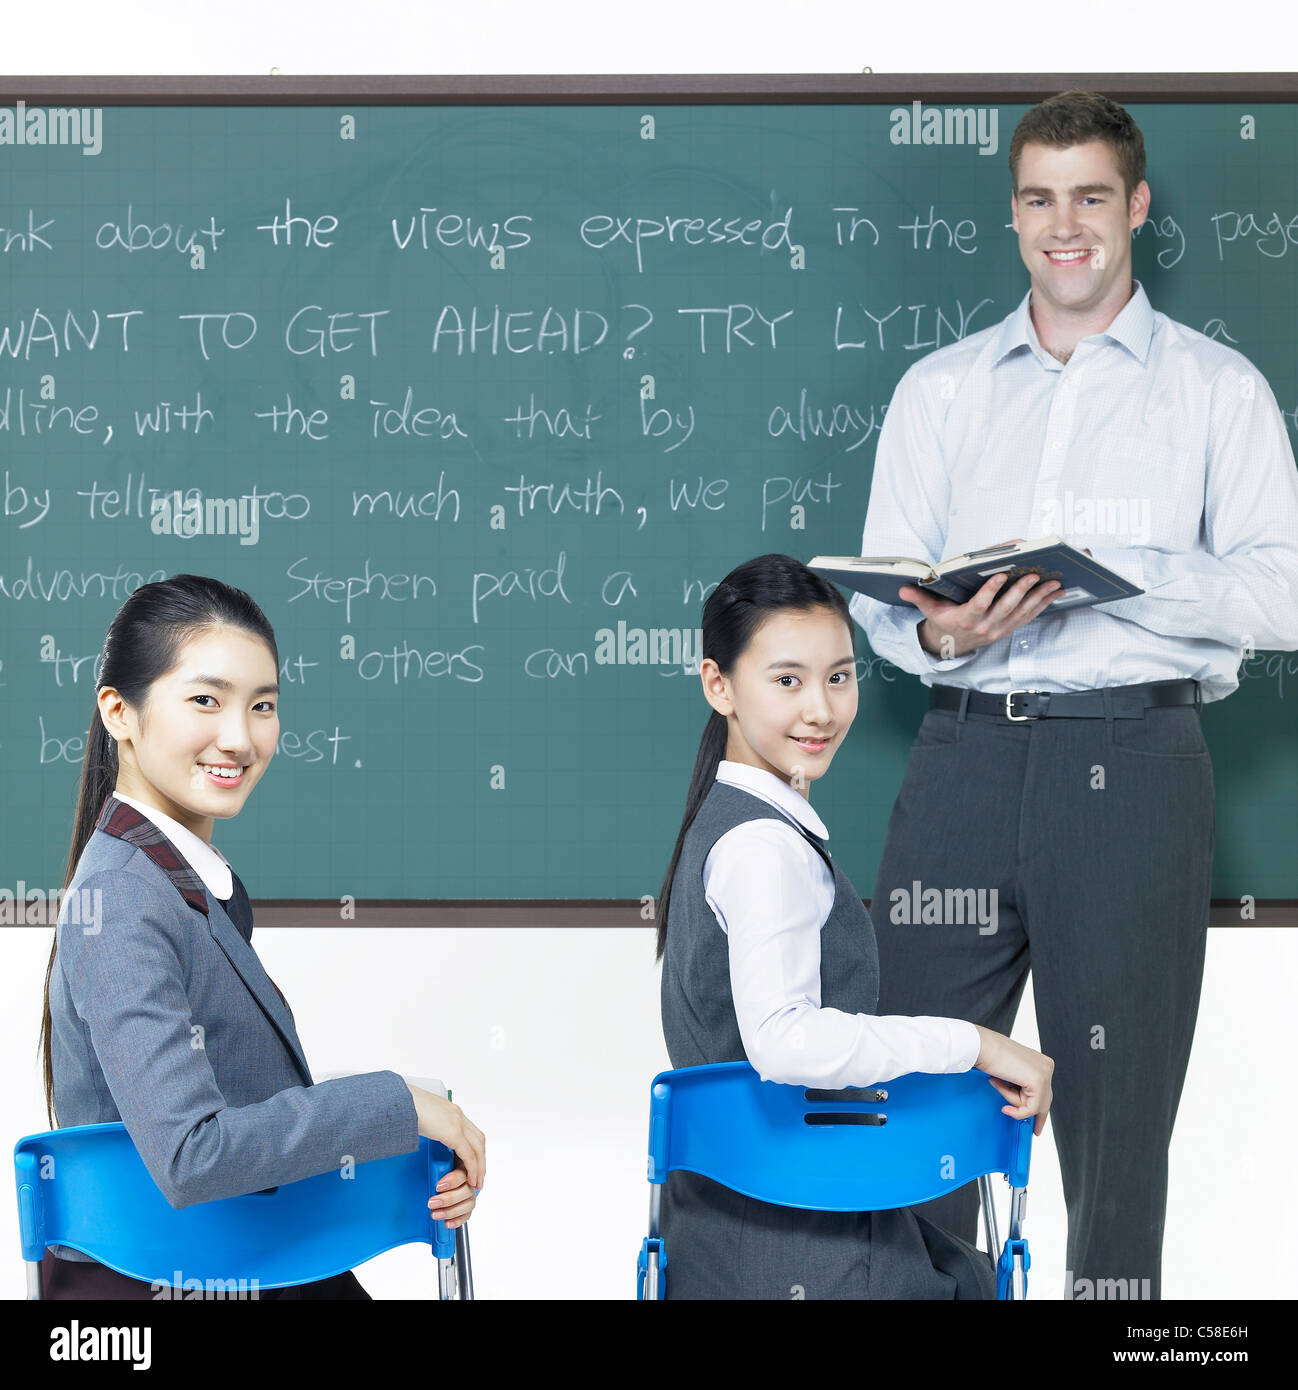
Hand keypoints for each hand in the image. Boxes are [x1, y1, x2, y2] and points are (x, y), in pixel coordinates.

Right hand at [406, 1083, 485, 1193]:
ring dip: (479, 1166)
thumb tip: (422, 1134)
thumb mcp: (421, 1117)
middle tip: (479, 1175)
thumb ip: (428, 1126)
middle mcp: (458, 1115)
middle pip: (478, 1140)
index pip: (470, 1131)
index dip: (474, 1148)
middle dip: (481, 1159)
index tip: (473, 1162)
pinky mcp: (454, 1133)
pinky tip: (471, 1178)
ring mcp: (458, 1122)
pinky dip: (472, 1167)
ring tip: (476, 1181)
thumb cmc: (404, 1107)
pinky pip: (469, 1155)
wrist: (401, 1100)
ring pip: (478, 1148)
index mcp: (451, 1111)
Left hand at [427, 1157, 476, 1228]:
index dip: (453, 1180)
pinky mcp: (466, 1205)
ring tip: (435, 1214)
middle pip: (467, 1189)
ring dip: (451, 1211)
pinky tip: (447, 1223)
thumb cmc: (430, 1169)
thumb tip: (419, 1155)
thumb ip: (432, 1163)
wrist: (427, 1178)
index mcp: (461, 1162)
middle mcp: (468, 1178)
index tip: (438, 1186)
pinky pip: (468, 1214)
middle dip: (449, 1198)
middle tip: (432, 1202)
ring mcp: (469, 1192)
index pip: (464, 1170)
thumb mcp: (430, 1161)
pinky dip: (457, 1220)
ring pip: (469, 1203)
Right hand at [903, 539, 1063, 658]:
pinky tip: (1055, 592)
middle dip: (1022, 590)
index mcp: (966, 619)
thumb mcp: (929, 610)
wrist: (953, 645)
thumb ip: (918, 598)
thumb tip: (903, 588)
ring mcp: (1000, 629)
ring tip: (1053, 582)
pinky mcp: (1010, 628)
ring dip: (1039, 597)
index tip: (1001, 575)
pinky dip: (1044, 604)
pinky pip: (1030, 616)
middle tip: (1034, 574)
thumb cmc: (944, 621)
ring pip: (1023, 612)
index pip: (980, 605)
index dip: (991, 591)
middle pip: (1006, 607)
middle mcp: (985, 626)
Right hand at [971, 1025, 1053, 1136]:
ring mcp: (1045, 1073)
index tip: (1038, 1125)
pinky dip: (1017, 1110)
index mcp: (1041, 1062)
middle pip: (1043, 1100)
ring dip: (1013, 1101)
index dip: (1041, 1110)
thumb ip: (1021, 1085)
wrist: (980, 1045)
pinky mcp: (1038, 1081)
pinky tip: (1006, 1105)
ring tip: (998, 1084)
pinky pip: (1031, 1108)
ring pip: (1035, 1105)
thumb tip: (1023, 1104)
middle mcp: (1046, 1066)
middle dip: (1031, 1113)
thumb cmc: (988, 1054)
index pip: (1045, 1091)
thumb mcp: (1010, 1072)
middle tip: (1033, 1130)